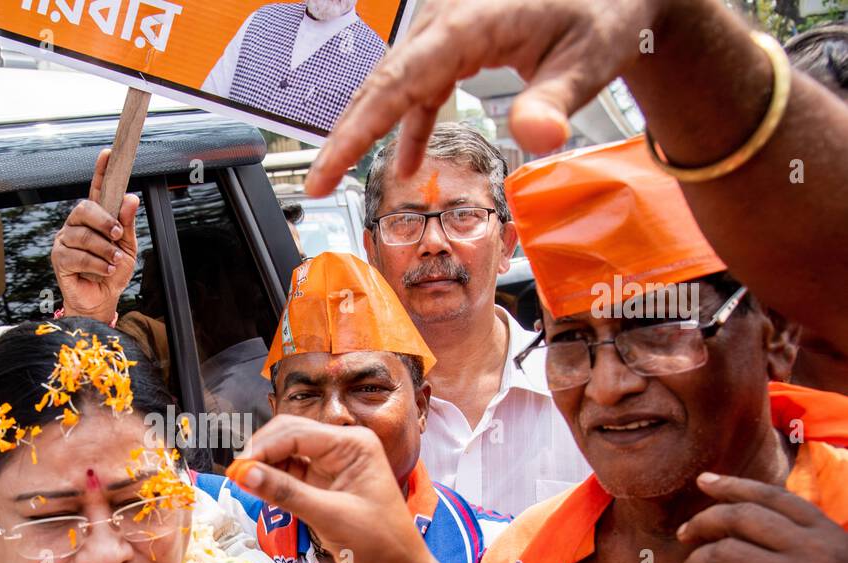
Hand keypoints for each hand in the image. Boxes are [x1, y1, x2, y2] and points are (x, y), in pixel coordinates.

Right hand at [51, 148, 139, 323]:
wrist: (101, 301)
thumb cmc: (111, 272)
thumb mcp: (126, 248)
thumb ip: (127, 224)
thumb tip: (130, 199)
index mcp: (94, 218)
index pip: (96, 189)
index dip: (101, 171)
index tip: (108, 154)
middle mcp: (76, 225)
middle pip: (84, 209)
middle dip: (103, 220)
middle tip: (117, 234)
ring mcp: (65, 240)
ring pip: (82, 235)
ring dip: (103, 249)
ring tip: (113, 261)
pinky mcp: (59, 259)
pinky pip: (76, 255)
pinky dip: (95, 264)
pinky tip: (104, 270)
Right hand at [229, 416, 424, 562]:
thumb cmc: (376, 543)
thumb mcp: (329, 516)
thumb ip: (285, 492)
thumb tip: (244, 473)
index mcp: (354, 444)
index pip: (297, 433)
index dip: (263, 448)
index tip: (237, 469)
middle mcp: (342, 446)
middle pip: (289, 434)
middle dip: (261, 452)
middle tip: (237, 476)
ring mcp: (332, 463)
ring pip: (286, 450)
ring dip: (264, 464)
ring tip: (245, 484)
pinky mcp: (322, 481)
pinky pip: (290, 470)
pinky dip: (273, 478)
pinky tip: (261, 490)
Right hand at [306, 0, 666, 194]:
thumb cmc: (607, 11)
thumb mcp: (591, 59)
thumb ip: (556, 102)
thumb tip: (535, 142)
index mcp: (472, 18)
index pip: (398, 81)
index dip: (357, 129)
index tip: (325, 170)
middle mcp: (449, 18)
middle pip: (382, 82)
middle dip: (346, 136)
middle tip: (316, 185)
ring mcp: (449, 28)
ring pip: (395, 83)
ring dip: (370, 129)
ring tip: (337, 174)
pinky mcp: (458, 40)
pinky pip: (421, 83)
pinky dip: (410, 121)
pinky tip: (408, 161)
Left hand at [674, 471, 847, 562]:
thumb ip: (808, 551)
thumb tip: (753, 535)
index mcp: (834, 537)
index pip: (776, 497)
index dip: (734, 486)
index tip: (704, 482)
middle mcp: (818, 551)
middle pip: (741, 518)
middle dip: (703, 523)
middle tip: (683, 536)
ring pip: (724, 554)